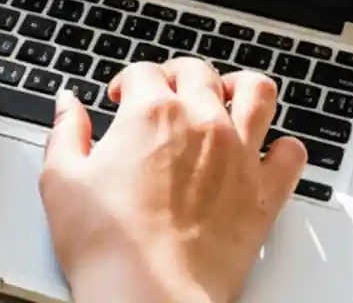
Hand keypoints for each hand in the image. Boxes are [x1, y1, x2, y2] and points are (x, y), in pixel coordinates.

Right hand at [39, 58, 306, 302]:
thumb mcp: (61, 179)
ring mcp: (239, 155)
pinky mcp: (264, 193)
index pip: (144, 71)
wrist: (148, 297)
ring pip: (258, 93)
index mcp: (151, 113)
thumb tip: (67, 104)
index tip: (121, 99)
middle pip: (199, 72)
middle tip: (166, 94)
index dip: (128, 81)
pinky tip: (265, 153)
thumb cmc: (106, 245)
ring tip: (226, 97)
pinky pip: (291, 153)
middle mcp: (201, 123)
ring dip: (241, 87)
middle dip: (177, 76)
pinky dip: (282, 147)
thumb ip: (66, 131)